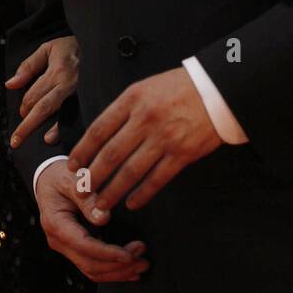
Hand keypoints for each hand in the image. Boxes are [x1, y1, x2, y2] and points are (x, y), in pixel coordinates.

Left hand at [6, 34, 78, 148]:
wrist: (100, 47)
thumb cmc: (72, 48)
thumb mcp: (47, 49)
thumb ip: (28, 67)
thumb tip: (10, 85)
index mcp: (57, 70)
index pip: (34, 95)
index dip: (24, 106)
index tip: (22, 112)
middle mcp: (68, 83)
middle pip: (42, 108)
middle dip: (26, 126)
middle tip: (15, 140)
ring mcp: (80, 93)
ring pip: (56, 114)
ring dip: (40, 128)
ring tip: (26, 140)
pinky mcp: (88, 99)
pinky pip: (74, 117)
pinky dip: (61, 129)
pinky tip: (50, 138)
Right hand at [34, 162, 149, 282]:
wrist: (48, 179)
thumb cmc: (61, 176)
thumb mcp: (72, 179)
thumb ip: (87, 198)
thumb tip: (104, 218)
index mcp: (56, 223)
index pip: (83, 245)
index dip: (107, 253)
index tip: (129, 255)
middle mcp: (58, 240)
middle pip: (89, 263)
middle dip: (118, 266)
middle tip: (143, 259)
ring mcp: (65, 246)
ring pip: (92, 270)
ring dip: (118, 272)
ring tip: (141, 265)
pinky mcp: (74, 248)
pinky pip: (92, 266)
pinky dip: (112, 271)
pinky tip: (130, 271)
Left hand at [66, 66, 221, 218]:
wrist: (219, 90)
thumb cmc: (180, 88)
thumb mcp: (146, 87)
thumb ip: (124, 109)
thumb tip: (101, 136)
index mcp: (133, 99)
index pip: (99, 129)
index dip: (83, 150)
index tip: (73, 165)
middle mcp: (145, 119)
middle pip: (111, 154)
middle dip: (92, 176)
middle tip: (81, 191)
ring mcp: (164, 138)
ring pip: (131, 172)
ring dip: (113, 191)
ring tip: (101, 204)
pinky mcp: (182, 154)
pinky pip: (157, 179)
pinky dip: (142, 194)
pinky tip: (132, 203)